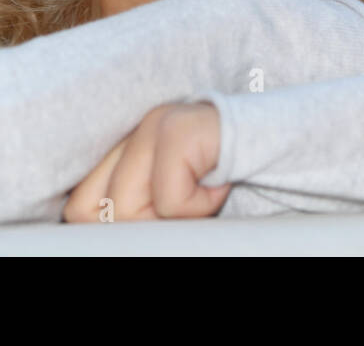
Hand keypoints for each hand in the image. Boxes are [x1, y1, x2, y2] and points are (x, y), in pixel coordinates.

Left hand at [62, 103, 231, 222]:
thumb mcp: (175, 196)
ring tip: (204, 193)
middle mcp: (131, 130)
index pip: (79, 206)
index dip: (106, 230)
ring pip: (126, 209)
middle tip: (185, 210)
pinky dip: (202, 206)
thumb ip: (139, 206)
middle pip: (92, 211)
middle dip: (141, 227)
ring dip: (173, 218)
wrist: (284, 138)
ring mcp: (151, 126)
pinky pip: (171, 200)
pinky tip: (222, 183)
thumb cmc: (230, 176)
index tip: (152, 227)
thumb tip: (105, 237)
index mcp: (126, 146)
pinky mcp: (176, 131)